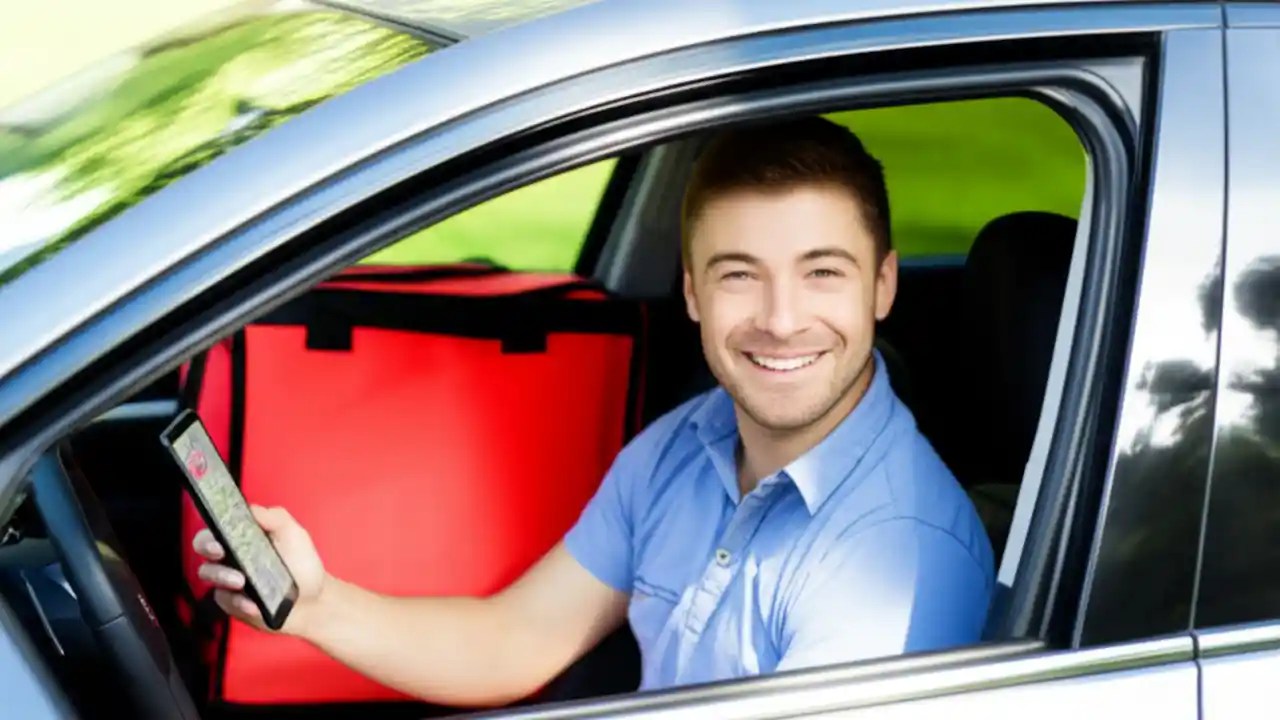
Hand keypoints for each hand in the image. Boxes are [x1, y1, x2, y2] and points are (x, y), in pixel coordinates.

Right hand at [193, 505, 327, 637]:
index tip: (220, 535)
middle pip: (203, 546)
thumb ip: (273, 517)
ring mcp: (229, 578)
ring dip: (221, 576)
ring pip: (208, 573)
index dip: (214, 527)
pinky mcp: (232, 601)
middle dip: (207, 547)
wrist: (313, 600)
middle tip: (221, 553)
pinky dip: (237, 602)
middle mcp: (232, 554)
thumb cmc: (303, 564)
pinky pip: (224, 600)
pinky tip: (253, 605)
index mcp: (245, 534)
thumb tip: (251, 508)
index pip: (218, 524)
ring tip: (241, 582)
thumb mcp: (294, 534)